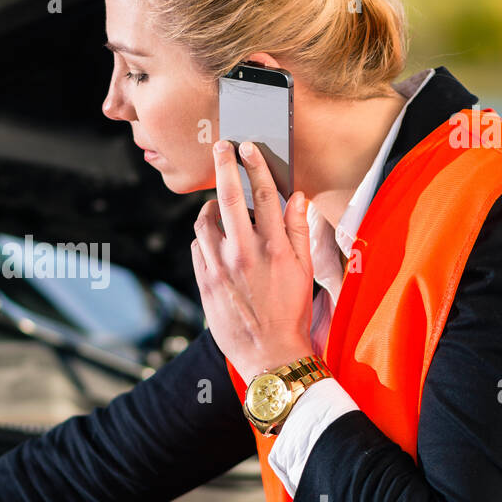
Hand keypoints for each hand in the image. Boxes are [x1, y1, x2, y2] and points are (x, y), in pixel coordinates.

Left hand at [192, 139, 314, 384]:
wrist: (269, 354)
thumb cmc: (291, 312)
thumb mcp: (304, 270)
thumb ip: (299, 230)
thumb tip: (297, 196)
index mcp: (274, 248)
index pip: (263, 194)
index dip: (255, 165)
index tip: (248, 147)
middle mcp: (244, 253)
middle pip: (229, 197)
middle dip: (224, 166)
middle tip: (222, 148)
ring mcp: (220, 267)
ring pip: (205, 220)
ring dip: (211, 206)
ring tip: (218, 205)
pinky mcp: (204, 281)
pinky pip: (197, 246)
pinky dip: (204, 236)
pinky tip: (214, 239)